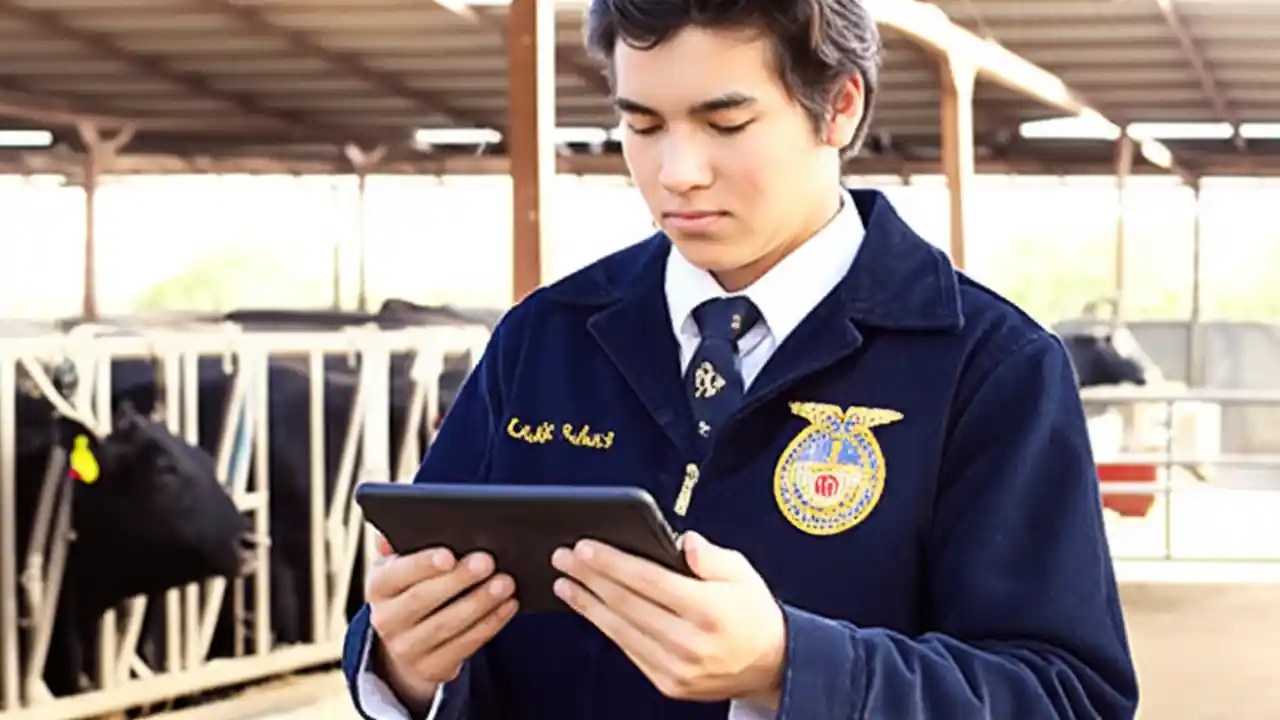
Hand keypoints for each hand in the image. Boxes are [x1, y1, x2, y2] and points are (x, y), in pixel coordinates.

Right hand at [366, 534, 517, 712]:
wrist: (407, 643)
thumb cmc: (412, 589)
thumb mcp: (402, 567)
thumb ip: (403, 544)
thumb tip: (402, 528)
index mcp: (378, 587)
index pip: (396, 574)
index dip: (422, 564)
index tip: (449, 555)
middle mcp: (386, 620)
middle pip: (422, 599)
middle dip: (458, 579)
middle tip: (487, 562)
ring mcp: (408, 649)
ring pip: (447, 625)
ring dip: (480, 603)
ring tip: (504, 583)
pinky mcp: (433, 668)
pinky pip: (464, 645)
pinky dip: (490, 624)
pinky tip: (507, 606)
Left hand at [550, 531, 785, 708]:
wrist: (772, 665)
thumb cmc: (753, 614)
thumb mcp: (742, 572)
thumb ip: (710, 556)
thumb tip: (684, 542)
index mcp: (709, 609)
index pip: (648, 580)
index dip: (612, 562)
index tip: (584, 547)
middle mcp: (690, 641)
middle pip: (626, 603)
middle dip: (589, 577)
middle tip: (563, 558)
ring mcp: (677, 667)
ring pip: (620, 630)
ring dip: (587, 604)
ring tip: (566, 583)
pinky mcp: (669, 683)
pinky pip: (629, 650)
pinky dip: (606, 627)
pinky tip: (591, 609)